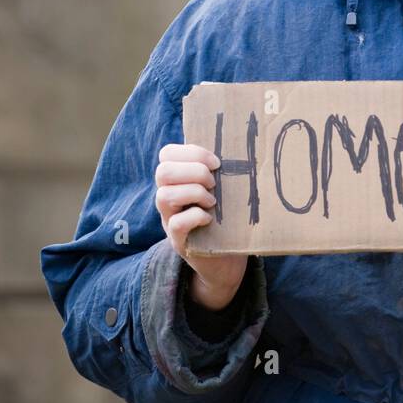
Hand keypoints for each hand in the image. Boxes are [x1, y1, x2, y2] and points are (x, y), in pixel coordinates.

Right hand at [154, 143, 249, 311]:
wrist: (225, 258)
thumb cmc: (225, 217)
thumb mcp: (220, 190)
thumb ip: (218, 170)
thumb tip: (240, 143)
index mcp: (176, 180)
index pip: (166, 154)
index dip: (191, 152)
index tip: (216, 162)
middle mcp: (167, 198)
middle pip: (163, 171)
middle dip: (194, 172)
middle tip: (214, 183)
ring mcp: (169, 220)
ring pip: (164, 195)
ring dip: (195, 193)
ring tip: (213, 201)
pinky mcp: (177, 241)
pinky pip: (177, 223)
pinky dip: (196, 216)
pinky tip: (209, 218)